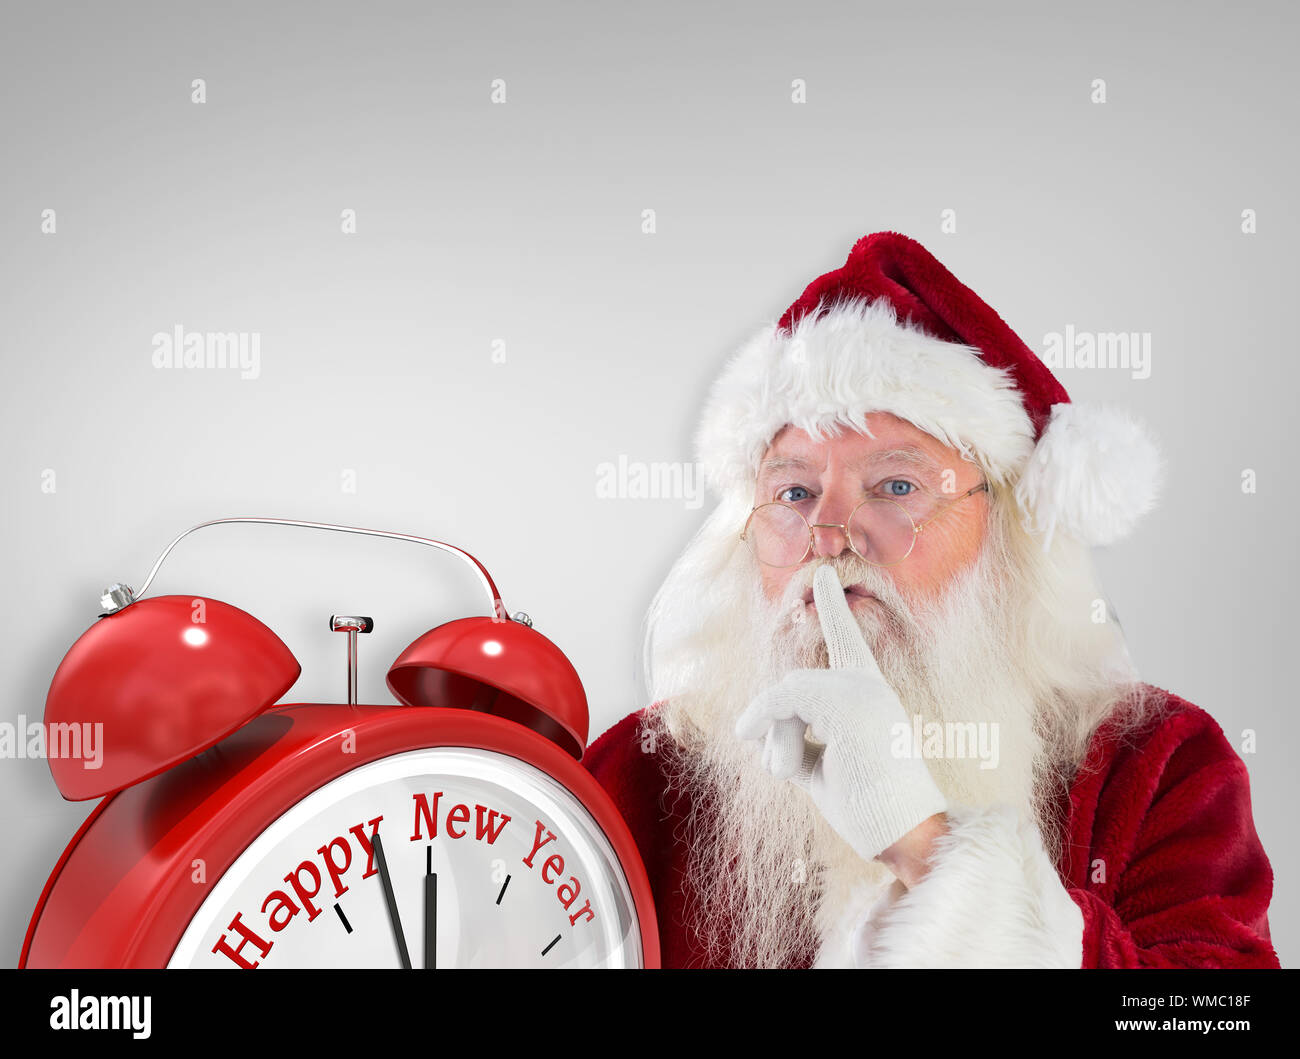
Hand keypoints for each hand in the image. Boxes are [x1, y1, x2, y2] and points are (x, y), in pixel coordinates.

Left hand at [735, 565, 947, 863]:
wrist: (909, 836)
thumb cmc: (869, 808)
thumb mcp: (822, 765)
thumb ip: (794, 738)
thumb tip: (756, 728)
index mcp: (870, 697)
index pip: (849, 642)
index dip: (833, 608)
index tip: (823, 574)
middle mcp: (868, 687)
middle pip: (795, 687)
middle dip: (773, 725)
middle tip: (774, 765)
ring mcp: (861, 693)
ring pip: (787, 696)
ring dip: (775, 740)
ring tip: (794, 775)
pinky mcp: (849, 706)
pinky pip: (786, 703)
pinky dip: (768, 727)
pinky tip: (772, 754)